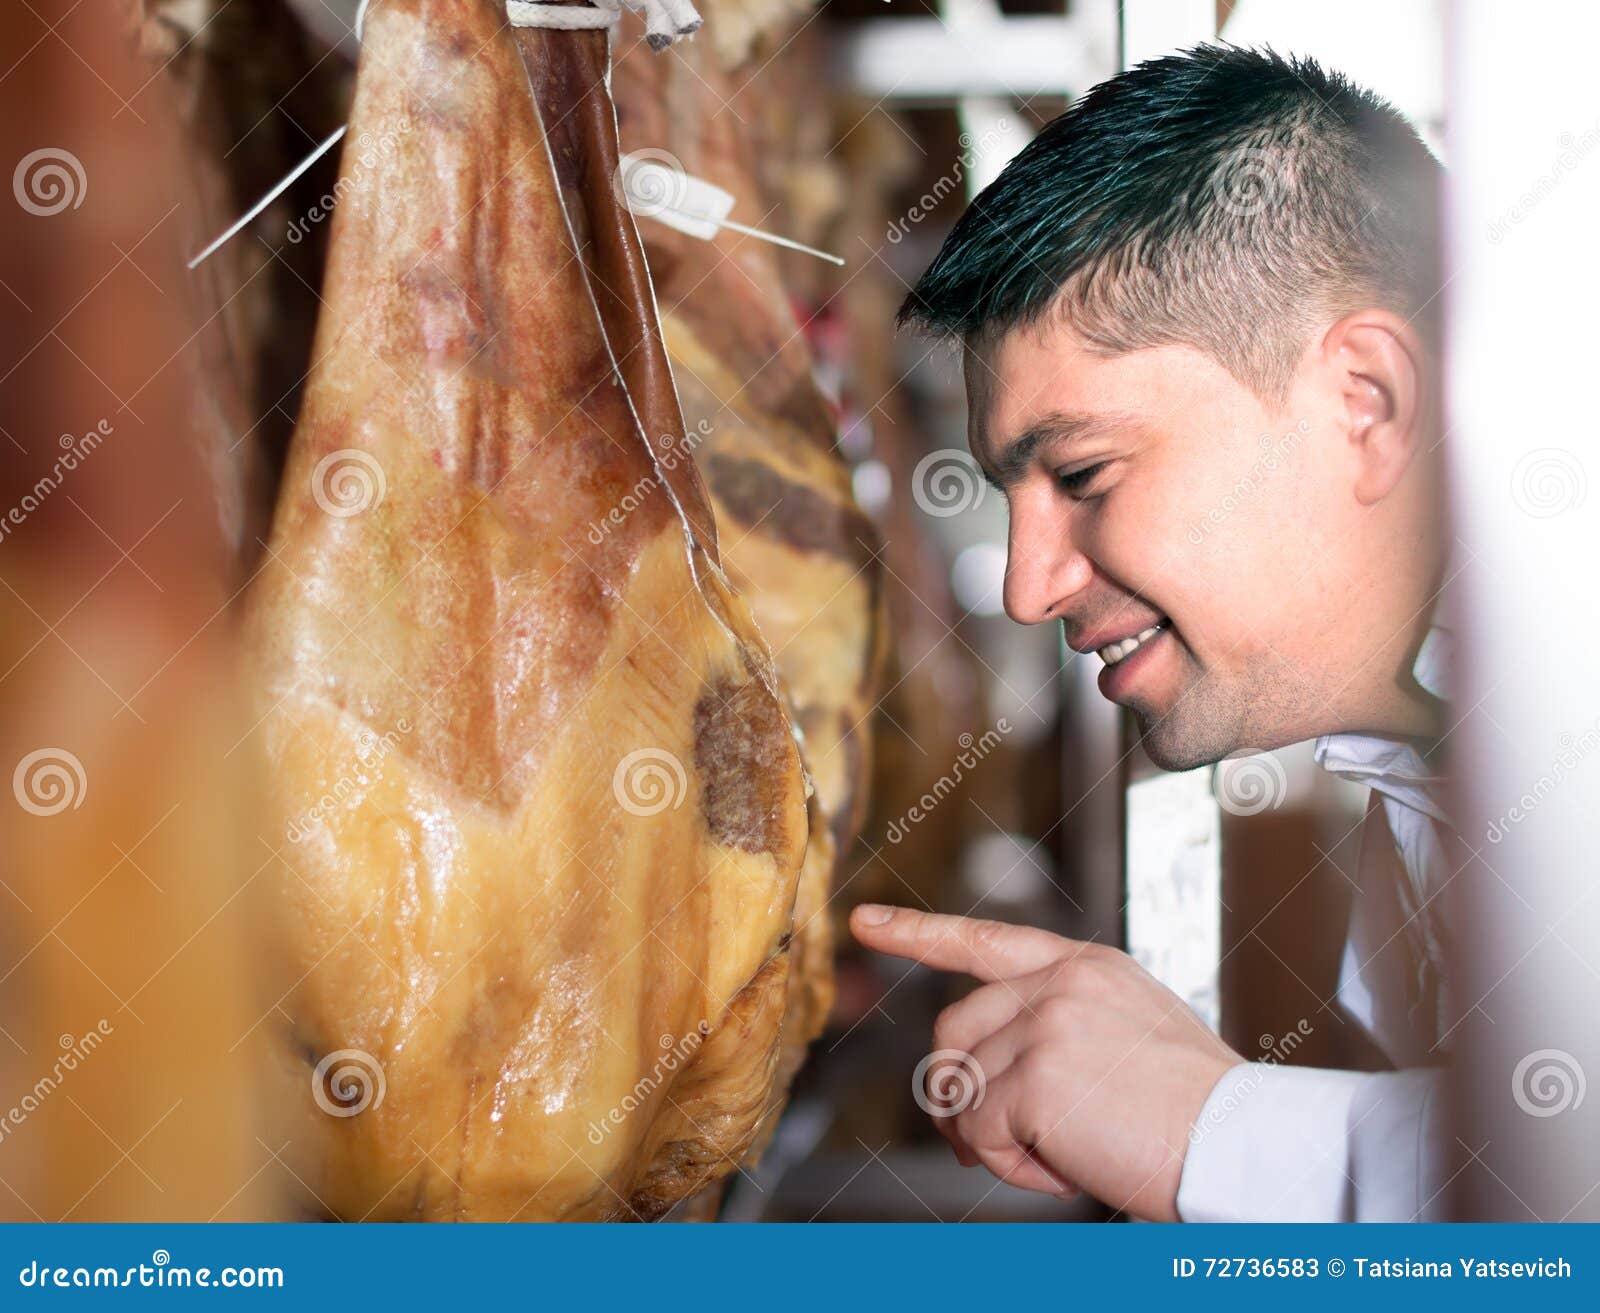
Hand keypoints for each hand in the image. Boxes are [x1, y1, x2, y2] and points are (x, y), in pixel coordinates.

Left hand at [849, 904, 1240, 1220]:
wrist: (1242, 1145)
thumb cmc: (1194, 1113)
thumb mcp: (1125, 1039)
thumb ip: (1054, 1031)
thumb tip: (973, 1077)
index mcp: (1085, 966)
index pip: (983, 940)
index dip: (917, 933)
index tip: (867, 922)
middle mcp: (1060, 983)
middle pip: (954, 1031)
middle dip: (959, 1094)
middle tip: (988, 1143)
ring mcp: (1046, 1023)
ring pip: (963, 1090)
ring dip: (997, 1141)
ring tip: (1059, 1156)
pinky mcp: (1037, 1076)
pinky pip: (982, 1133)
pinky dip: (1014, 1167)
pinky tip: (1069, 1166)